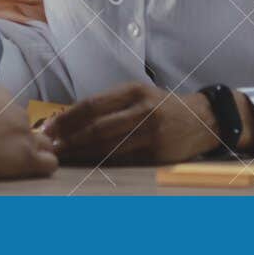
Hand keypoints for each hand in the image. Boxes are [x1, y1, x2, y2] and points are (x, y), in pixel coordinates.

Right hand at [0, 85, 57, 187]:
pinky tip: (28, 175)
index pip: (8, 108)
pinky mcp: (27, 157)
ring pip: (44, 143)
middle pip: (26, 126)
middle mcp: (15, 110)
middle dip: (18, 138)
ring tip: (17, 166)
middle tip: (0, 153)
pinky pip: (49, 163)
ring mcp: (24, 134)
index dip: (0, 124)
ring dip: (35, 153)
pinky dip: (42, 168)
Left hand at [41, 83, 221, 164]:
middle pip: (96, 126)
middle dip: (69, 137)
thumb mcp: (139, 95)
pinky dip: (101, 161)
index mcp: (133, 91)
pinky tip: (87, 163)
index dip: (67, 118)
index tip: (49, 128)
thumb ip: (110, 104)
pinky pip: (123, 158)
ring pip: (107, 145)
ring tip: (63, 156)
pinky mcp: (157, 152)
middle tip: (50, 146)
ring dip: (81, 152)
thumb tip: (70, 118)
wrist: (204, 119)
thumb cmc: (163, 106)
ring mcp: (151, 132)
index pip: (91, 105)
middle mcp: (142, 109)